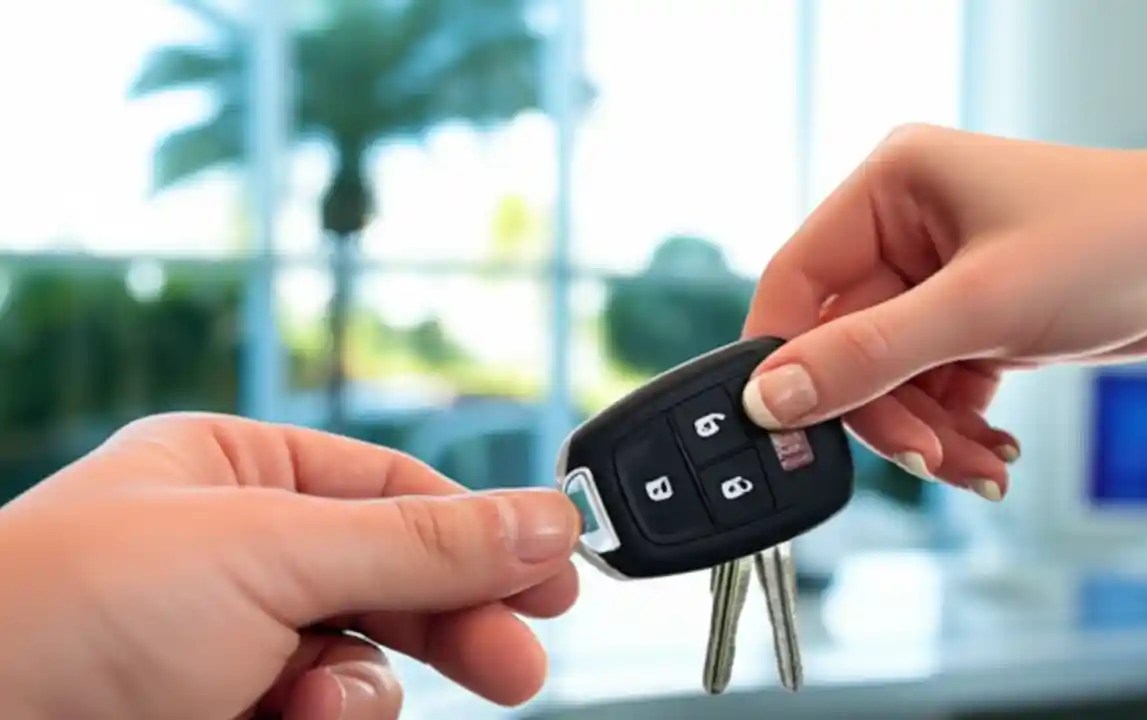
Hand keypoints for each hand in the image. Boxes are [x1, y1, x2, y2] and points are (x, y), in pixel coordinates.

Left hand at [0, 413, 580, 718]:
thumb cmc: (63, 613)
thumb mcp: (269, 553)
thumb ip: (421, 544)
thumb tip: (547, 516)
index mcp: (234, 473)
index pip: (392, 489)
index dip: (478, 527)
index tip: (556, 568)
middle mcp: (233, 554)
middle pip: (389, 579)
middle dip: (453, 621)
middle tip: (520, 664)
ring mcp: (225, 644)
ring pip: (361, 662)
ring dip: (358, 690)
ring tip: (314, 707)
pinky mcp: (223, 717)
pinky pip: (320, 716)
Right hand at [741, 124, 1146, 500]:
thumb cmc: (1123, 239)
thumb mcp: (980, 306)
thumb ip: (865, 356)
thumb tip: (772, 396)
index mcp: (889, 188)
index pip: (796, 282)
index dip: (786, 360)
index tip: (787, 425)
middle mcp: (905, 227)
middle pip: (846, 345)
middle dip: (886, 412)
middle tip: (924, 456)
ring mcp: (939, 276)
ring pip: (889, 378)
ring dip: (926, 431)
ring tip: (975, 465)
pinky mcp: (971, 316)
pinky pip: (931, 385)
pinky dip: (955, 426)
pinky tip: (990, 449)